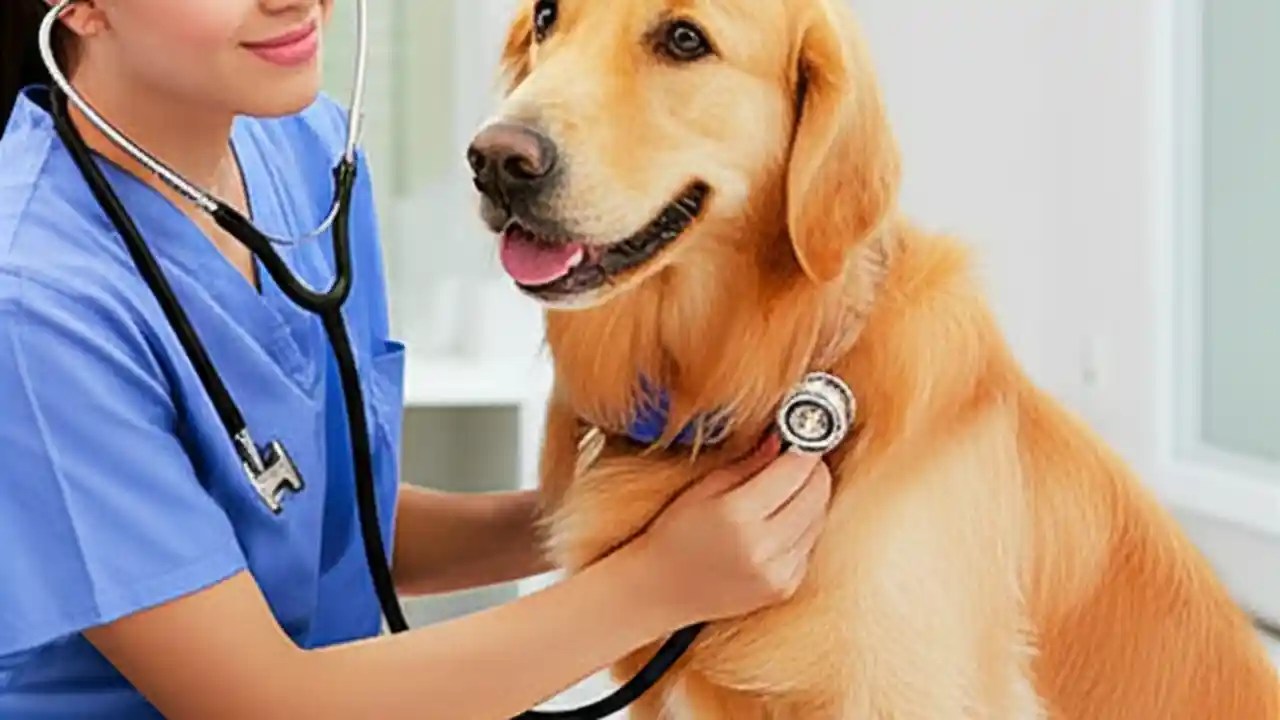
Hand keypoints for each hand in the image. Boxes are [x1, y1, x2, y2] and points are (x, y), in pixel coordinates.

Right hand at [635, 434, 832, 625]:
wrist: (660, 592)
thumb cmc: (674, 535)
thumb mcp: (703, 489)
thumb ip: (749, 463)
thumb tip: (783, 440)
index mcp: (738, 514)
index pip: (795, 470)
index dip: (806, 446)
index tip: (804, 434)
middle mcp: (763, 546)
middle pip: (817, 493)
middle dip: (813, 469)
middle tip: (799, 457)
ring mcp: (777, 571)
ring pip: (820, 518)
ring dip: (810, 497)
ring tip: (785, 489)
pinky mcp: (785, 587)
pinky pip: (810, 544)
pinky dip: (803, 527)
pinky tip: (779, 521)